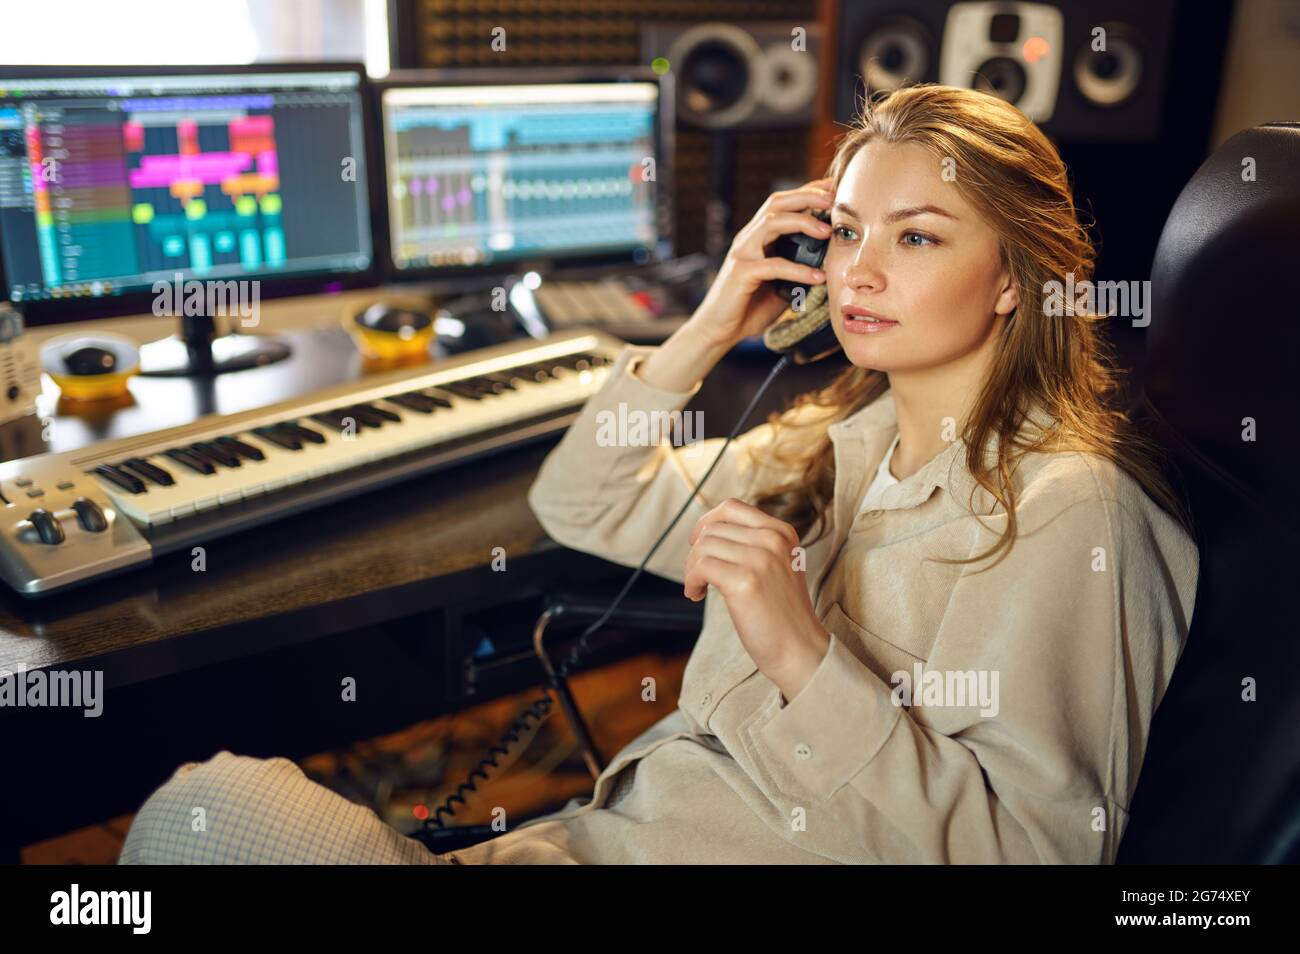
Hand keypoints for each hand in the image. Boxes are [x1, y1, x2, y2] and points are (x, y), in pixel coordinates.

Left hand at [684, 498, 830, 700]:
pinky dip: (691, 581)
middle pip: (712, 529)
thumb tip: (705, 531)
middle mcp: (773, 539)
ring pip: (703, 546)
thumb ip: (752, 544)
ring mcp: (760, 558)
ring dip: (691, 569)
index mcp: (782, 532)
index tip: (697, 543)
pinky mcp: (745, 581)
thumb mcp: (776, 566)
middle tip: (698, 577)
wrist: (799, 649)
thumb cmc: (781, 613)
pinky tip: (696, 595)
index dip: (707, 522)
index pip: (731, 507)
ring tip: (698, 588)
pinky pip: (701, 566)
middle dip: (696, 552)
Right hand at [686, 177, 834, 350]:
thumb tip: (828, 263)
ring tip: (828, 231)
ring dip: (803, 222)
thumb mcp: (780, 283)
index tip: (833, 190)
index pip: (781, 203)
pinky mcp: (741, 274)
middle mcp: (748, 239)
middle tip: (835, 199)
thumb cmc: (749, 306)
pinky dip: (798, 270)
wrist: (717, 330)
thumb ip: (797, 268)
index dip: (807, 192)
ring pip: (772, 223)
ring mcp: (742, 254)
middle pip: (776, 203)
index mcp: (757, 237)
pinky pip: (773, 265)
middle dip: (807, 196)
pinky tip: (817, 277)